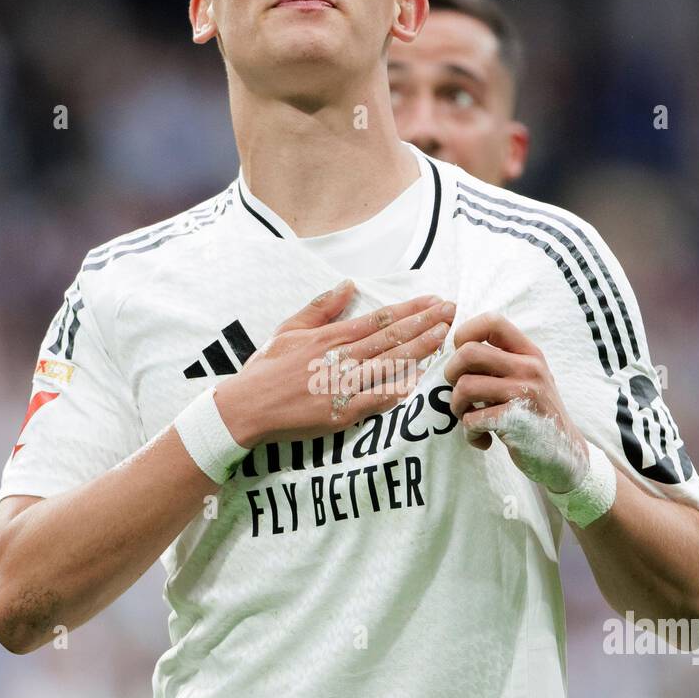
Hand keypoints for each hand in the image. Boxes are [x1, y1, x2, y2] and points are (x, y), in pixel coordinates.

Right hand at [214, 281, 455, 448]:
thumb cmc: (266, 368)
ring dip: (420, 348)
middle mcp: (340, 357)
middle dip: (425, 322)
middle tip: (453, 310)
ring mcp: (342, 385)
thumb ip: (321, 308)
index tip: (434, 301)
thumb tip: (348, 285)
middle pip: (391, 337)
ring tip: (445, 335)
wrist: (245, 407)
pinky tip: (419, 378)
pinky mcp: (340, 412)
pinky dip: (397, 388)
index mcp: (330, 337)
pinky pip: (375, 399)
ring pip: (389, 363)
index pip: (379, 319)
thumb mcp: (289, 329)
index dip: (410, 309)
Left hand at [444, 312, 588, 491]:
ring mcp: (524, 393)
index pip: (492, 321)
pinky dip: (470, 433)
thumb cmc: (534, 416)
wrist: (564, 456)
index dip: (465, 333)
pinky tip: (483, 439)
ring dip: (457, 407)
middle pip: (468, 353)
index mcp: (529, 353)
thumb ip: (501, 363)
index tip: (460, 355)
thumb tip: (455, 351)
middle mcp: (529, 368)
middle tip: (460, 393)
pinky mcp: (515, 420)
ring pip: (464, 386)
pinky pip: (472, 419)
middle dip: (451, 374)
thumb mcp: (528, 380)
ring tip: (470, 419)